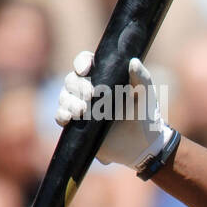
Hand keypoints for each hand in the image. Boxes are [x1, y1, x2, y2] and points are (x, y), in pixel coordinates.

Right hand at [55, 50, 175, 169]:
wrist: (144, 144)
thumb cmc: (146, 115)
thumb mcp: (146, 95)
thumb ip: (142, 77)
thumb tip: (132, 61)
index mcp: (104, 77)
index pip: (86, 62)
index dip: (82, 62)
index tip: (85, 70)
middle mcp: (90, 90)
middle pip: (72, 79)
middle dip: (78, 86)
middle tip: (91, 95)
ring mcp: (82, 107)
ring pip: (64, 96)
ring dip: (70, 101)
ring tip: (82, 110)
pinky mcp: (77, 124)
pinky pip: (61, 116)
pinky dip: (61, 115)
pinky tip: (68, 118)